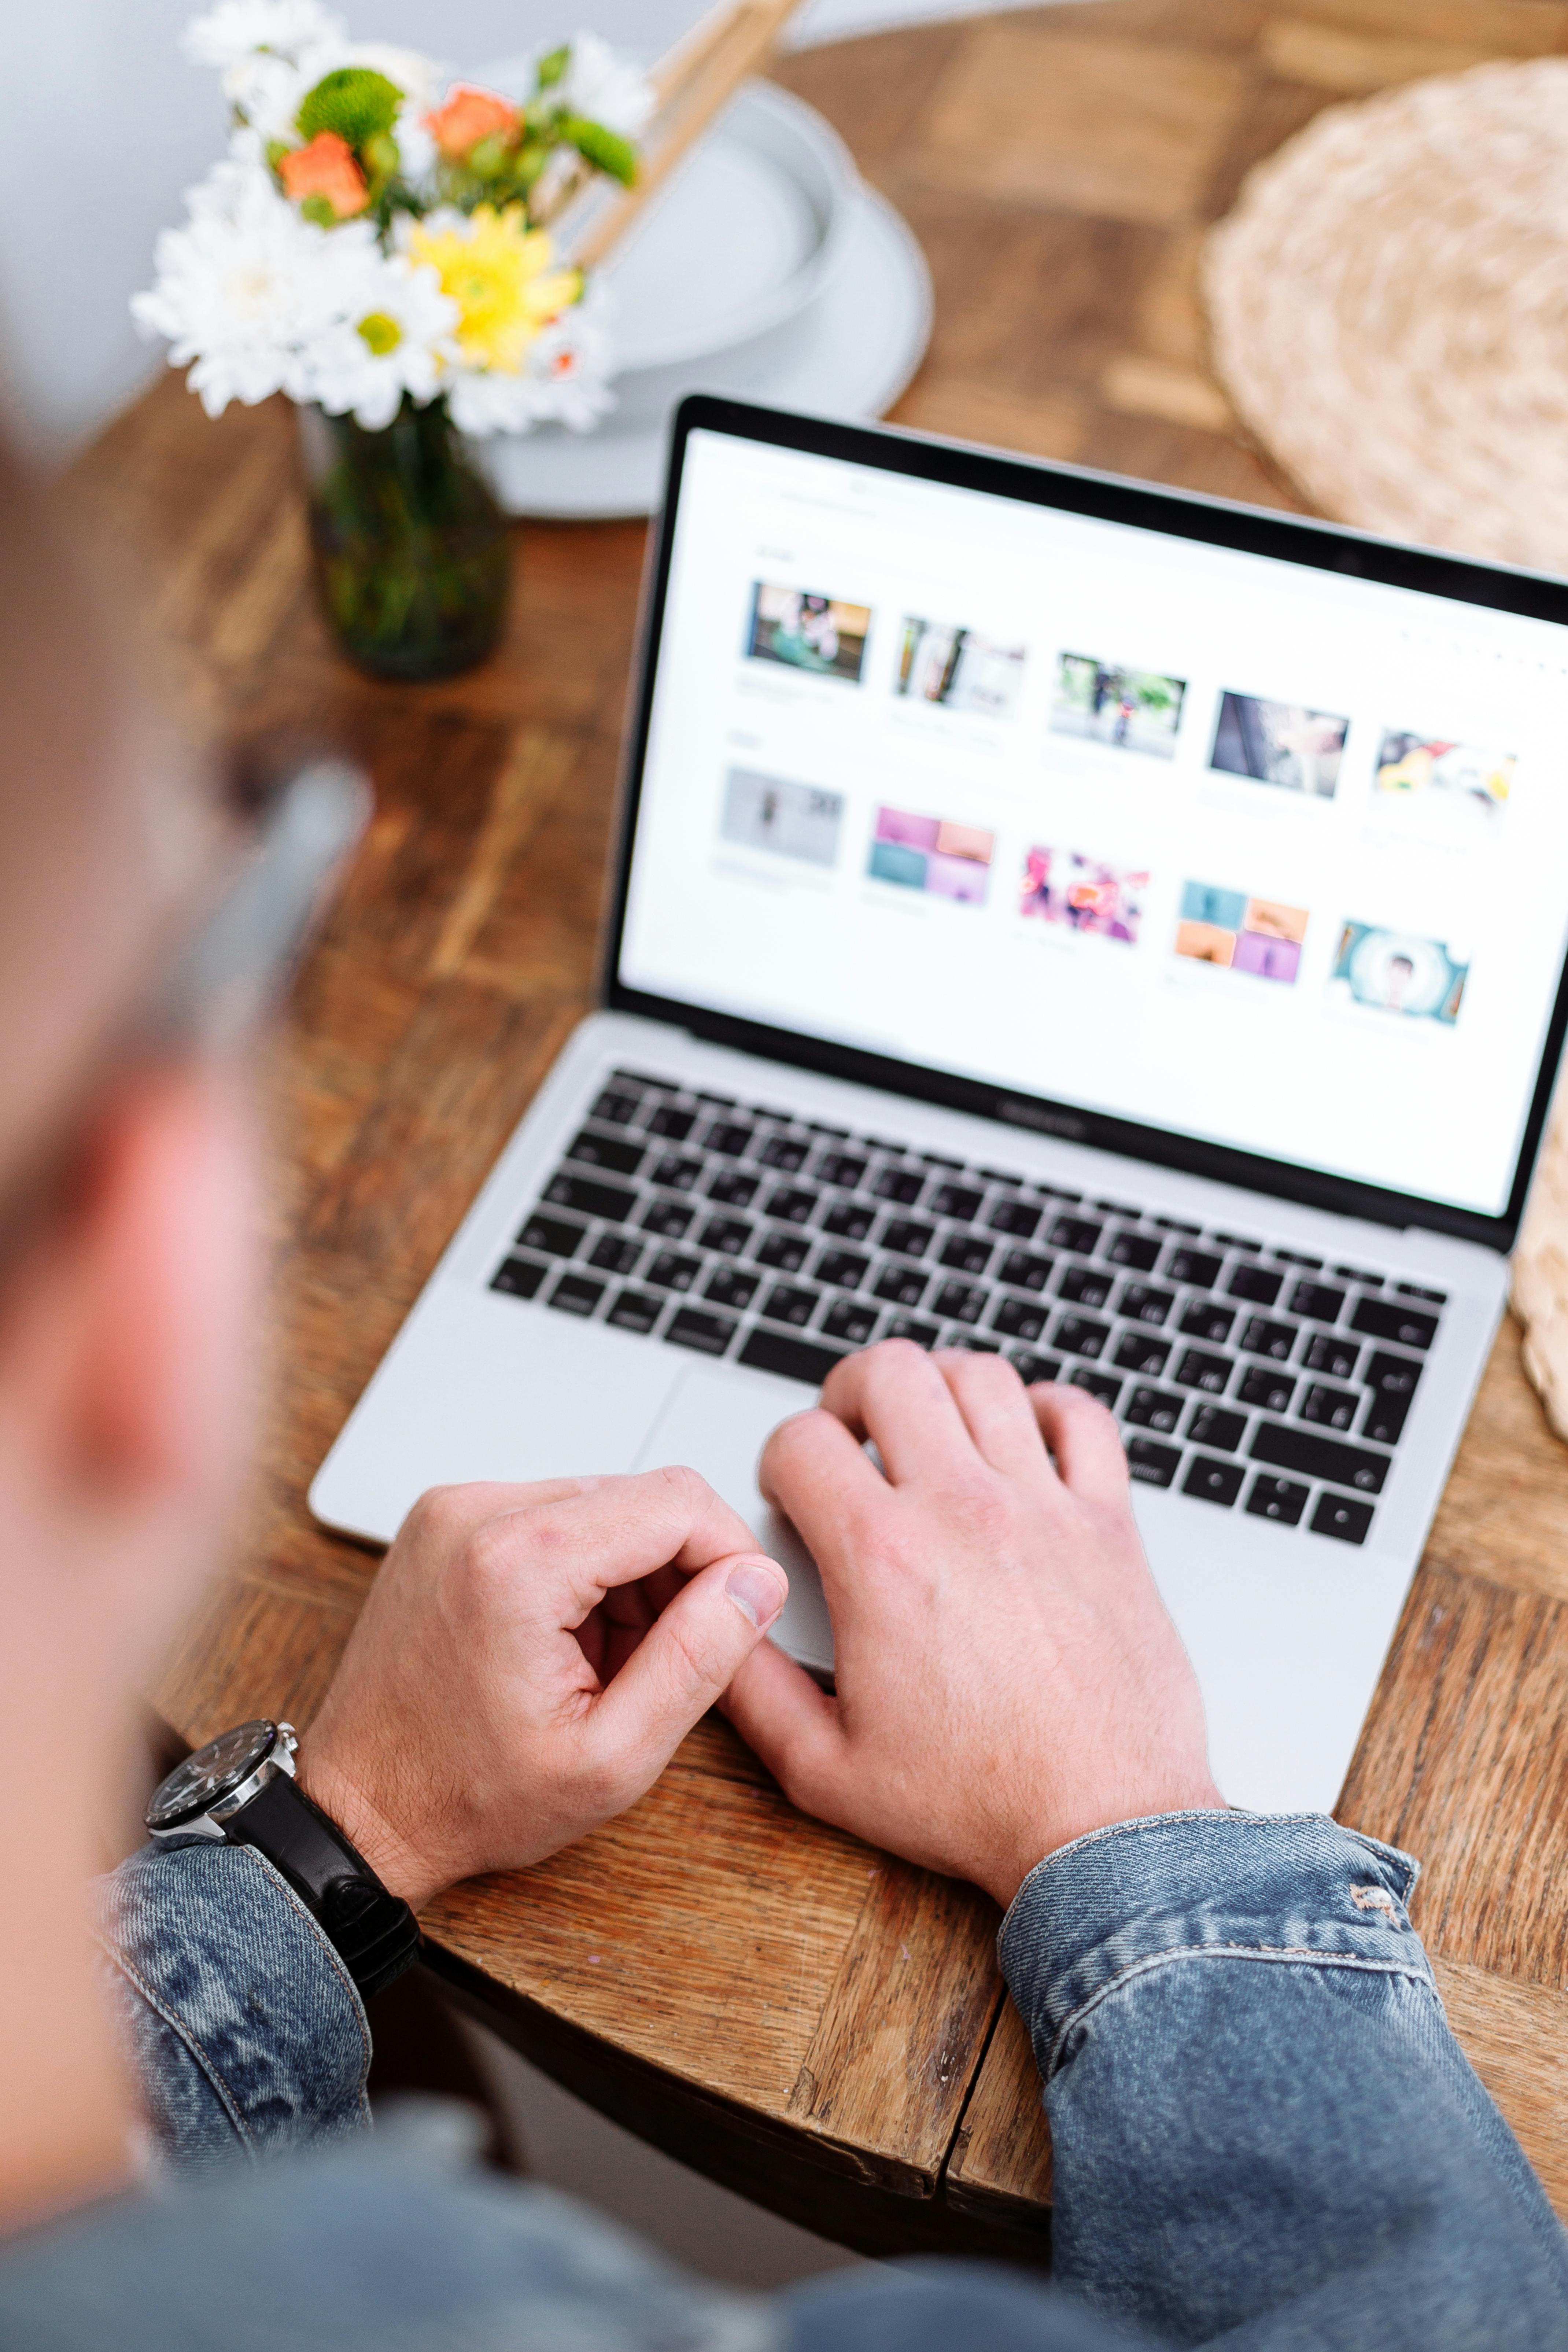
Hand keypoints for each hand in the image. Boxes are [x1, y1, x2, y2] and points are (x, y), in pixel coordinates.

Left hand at [299, 1468, 787, 1908]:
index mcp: (517, 1560)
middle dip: (678, 1573)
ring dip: (631, 1574)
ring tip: (607, 1662)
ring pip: (602, 1503)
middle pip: (641, 1495)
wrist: (359, 1811)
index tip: (738, 1617)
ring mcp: (454, 1510)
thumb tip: (756, 1582)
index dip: (731, 1557)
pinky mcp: (446, 1520)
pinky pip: (554, 1515)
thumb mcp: (612, 1759)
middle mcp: (476, 1512)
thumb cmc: (466, 1796)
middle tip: (663, 1661)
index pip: (678, 1501)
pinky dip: (584, 1570)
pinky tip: (569, 1640)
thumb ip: (699, 1660)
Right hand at [722, 1343, 1221, 1908]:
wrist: (1098, 1827)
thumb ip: (751, 1689)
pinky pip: (1083, 1418)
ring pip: (983, 1377)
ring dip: (941, 1387)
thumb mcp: (823, 1769)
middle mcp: (961, 1512)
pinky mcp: (1110, 1525)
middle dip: (851, 1391)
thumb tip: (716, 1625)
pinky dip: (1049, 1408)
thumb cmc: (975, 1802)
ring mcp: (1043, 1508)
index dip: (782, 1459)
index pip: (803, 1440)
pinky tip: (1025, 1439)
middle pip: (891, 1372)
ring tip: (930, 1427)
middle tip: (851, 1434)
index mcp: (881, 1559)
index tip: (794, 1493)